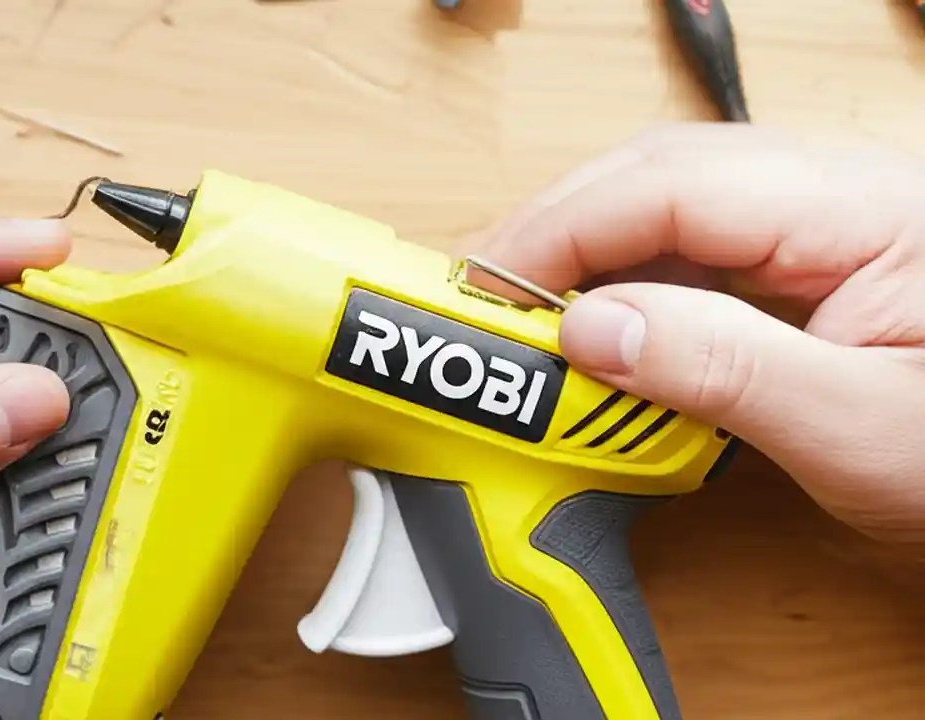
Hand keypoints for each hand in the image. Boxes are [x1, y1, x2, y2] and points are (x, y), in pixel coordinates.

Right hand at [468, 123, 924, 549]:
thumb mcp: (858, 426)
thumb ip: (721, 368)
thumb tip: (589, 331)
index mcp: (862, 206)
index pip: (675, 181)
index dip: (566, 225)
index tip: (491, 284)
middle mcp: (831, 193)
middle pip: (655, 172)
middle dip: (558, 227)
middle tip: (484, 296)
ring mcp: (812, 225)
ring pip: (661, 206)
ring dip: (583, 256)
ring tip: (522, 316)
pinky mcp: (796, 265)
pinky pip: (685, 251)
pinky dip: (621, 287)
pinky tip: (591, 331)